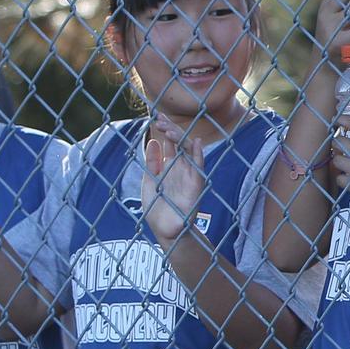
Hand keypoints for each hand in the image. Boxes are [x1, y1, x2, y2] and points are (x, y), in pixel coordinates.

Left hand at [140, 116, 209, 244]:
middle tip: (160, 120)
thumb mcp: (150, 181)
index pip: (170, 142)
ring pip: (189, 151)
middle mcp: (181, 167)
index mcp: (170, 166)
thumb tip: (153, 141)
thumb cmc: (157, 209)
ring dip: (181, 138)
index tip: (156, 117)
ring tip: (169, 130)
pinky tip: (196, 142)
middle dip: (171, 130)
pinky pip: (199, 168)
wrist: (165, 231)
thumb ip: (152, 163)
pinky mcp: (196, 186)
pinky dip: (199, 155)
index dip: (164, 129)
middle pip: (180, 143)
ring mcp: (189, 175)